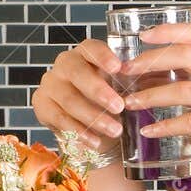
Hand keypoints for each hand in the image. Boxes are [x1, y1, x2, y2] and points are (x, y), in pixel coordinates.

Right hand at [32, 38, 124, 152]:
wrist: (87, 123)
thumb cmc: (106, 99)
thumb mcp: (121, 88)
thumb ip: (131, 84)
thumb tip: (149, 85)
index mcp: (85, 53)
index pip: (91, 48)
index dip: (103, 57)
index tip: (118, 68)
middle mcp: (65, 64)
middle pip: (77, 73)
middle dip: (99, 91)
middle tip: (119, 107)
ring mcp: (50, 83)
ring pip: (69, 100)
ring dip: (93, 117)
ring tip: (115, 130)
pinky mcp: (41, 104)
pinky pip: (60, 119)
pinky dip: (79, 132)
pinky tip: (95, 141)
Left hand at [120, 23, 190, 176]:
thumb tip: (163, 75)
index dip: (168, 30)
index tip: (143, 35)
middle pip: (184, 54)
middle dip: (150, 61)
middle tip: (126, 70)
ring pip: (182, 90)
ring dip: (150, 96)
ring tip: (129, 103)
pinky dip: (166, 126)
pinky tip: (150, 130)